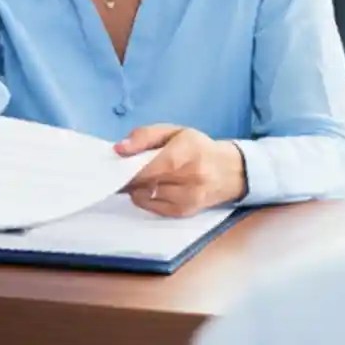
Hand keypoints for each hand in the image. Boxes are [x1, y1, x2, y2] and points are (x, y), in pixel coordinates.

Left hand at [116, 125, 247, 217]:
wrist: (229, 171)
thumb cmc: (198, 148)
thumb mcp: (174, 132)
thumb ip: (145, 136)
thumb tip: (119, 149)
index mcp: (186, 152)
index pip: (149, 166)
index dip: (127, 168)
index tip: (116, 164)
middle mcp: (190, 178)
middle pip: (145, 182)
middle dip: (129, 177)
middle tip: (123, 170)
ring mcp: (187, 198)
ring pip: (146, 196)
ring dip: (136, 188)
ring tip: (141, 177)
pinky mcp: (184, 212)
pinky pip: (152, 208)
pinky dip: (145, 198)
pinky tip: (150, 188)